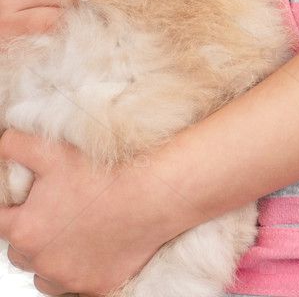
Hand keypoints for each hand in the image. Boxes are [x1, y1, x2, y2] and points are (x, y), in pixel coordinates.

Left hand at [0, 127, 198, 295]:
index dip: (12, 209)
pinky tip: (95, 246)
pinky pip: (76, 285)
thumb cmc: (105, 172)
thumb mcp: (52, 149)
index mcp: (27, 229)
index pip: (0, 224)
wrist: (152, 194)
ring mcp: (71, 279)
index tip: (28, 198)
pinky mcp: (97, 287)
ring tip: (73, 231)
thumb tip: (0, 147)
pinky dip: (80, 269)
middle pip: (21, 253)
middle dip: (31, 233)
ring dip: (52, 258)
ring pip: (45, 275)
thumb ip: (15, 146)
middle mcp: (43, 262)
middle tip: (55, 209)